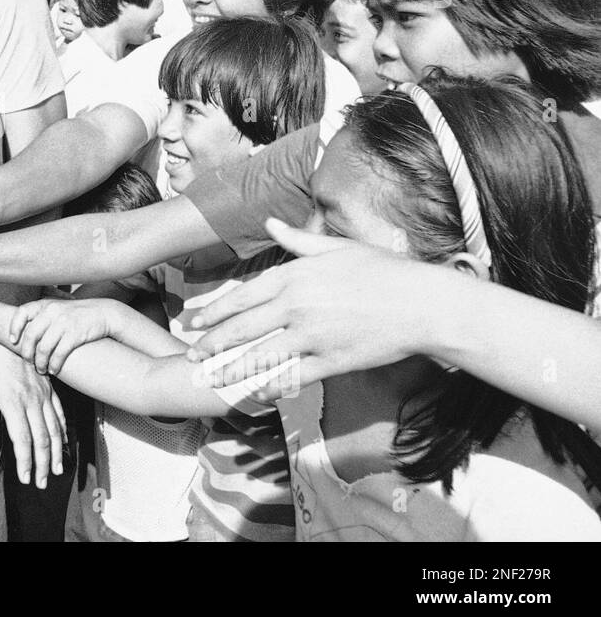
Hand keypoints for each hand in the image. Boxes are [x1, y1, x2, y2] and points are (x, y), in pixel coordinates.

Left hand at [0, 340, 65, 487]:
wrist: (9, 336)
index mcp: (13, 402)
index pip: (23, 439)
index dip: (25, 461)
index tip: (24, 478)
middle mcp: (32, 401)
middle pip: (42, 439)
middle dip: (42, 465)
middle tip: (40, 483)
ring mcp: (43, 395)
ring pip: (54, 429)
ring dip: (55, 453)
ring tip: (55, 472)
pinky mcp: (49, 390)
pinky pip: (60, 414)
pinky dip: (63, 432)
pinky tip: (62, 445)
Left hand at [7, 296, 113, 375]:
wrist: (104, 313)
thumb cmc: (76, 315)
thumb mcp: (57, 309)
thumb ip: (42, 317)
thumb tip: (23, 335)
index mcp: (45, 304)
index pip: (22, 312)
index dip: (15, 327)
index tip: (13, 340)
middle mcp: (52, 311)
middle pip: (31, 335)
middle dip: (27, 352)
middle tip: (29, 362)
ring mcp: (64, 322)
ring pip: (44, 348)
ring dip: (40, 363)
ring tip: (41, 370)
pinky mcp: (75, 334)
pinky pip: (59, 354)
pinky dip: (54, 365)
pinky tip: (54, 370)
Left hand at [183, 218, 425, 395]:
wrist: (423, 304)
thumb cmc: (383, 271)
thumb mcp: (337, 247)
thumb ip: (298, 240)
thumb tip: (271, 223)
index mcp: (295, 276)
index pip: (243, 297)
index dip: (215, 312)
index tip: (195, 321)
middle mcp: (297, 307)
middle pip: (243, 329)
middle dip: (213, 344)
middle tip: (192, 355)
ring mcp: (313, 337)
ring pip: (260, 356)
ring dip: (231, 370)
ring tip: (210, 379)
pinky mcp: (332, 362)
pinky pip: (293, 377)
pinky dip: (271, 386)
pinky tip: (254, 393)